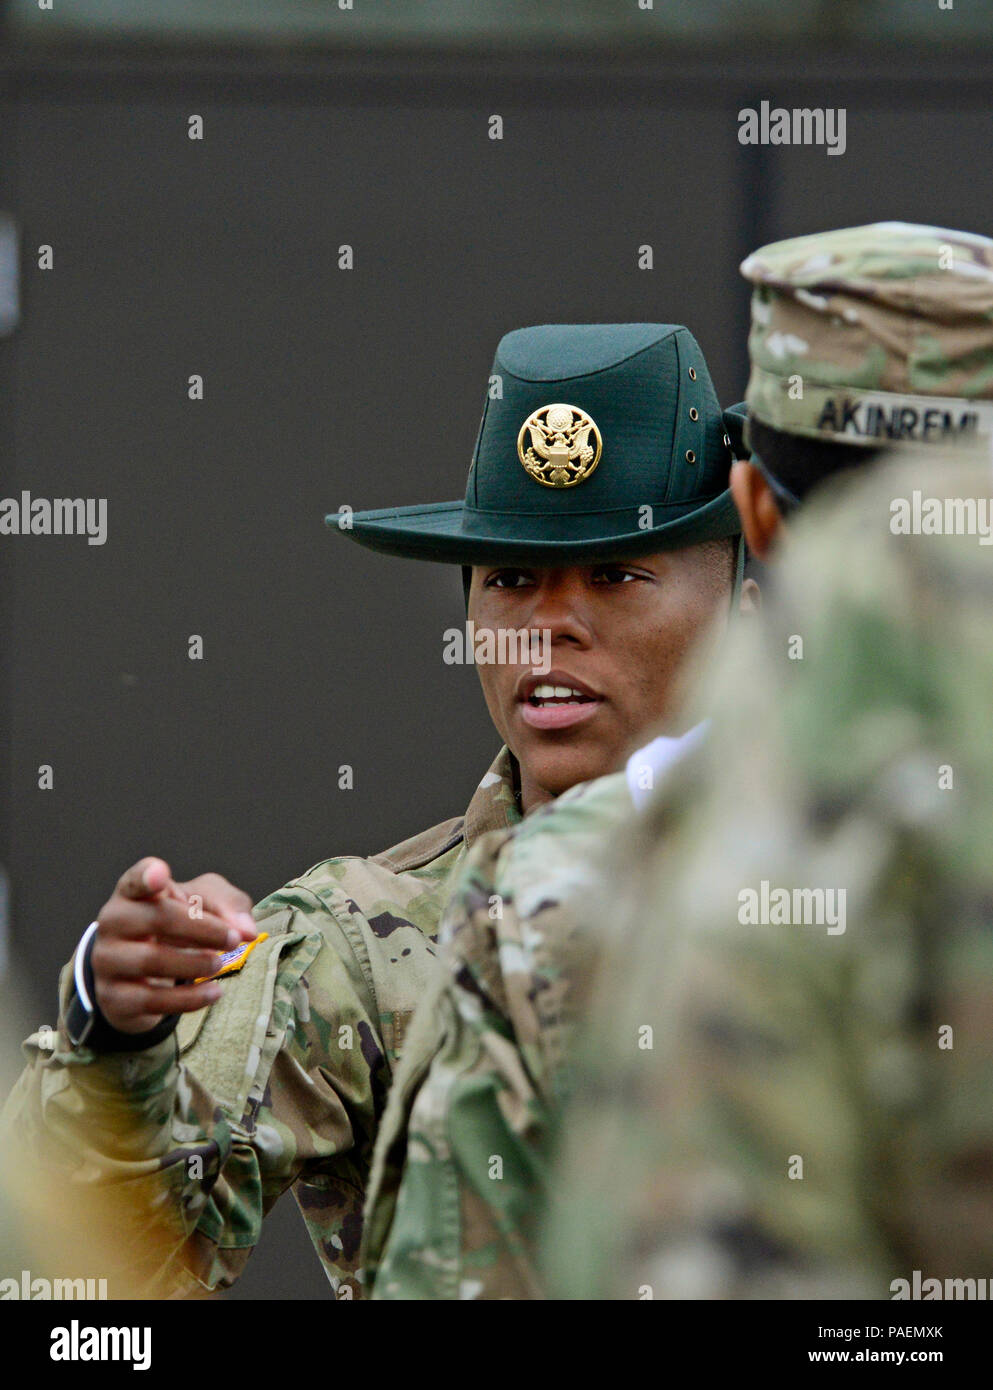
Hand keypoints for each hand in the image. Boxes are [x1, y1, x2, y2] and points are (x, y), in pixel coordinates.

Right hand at [90, 858, 256, 1033]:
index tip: (161, 875)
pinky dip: (190, 998)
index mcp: (132, 892)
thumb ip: (229, 906)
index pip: (136, 879)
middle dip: (202, 929)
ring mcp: (107, 960)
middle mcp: (113, 922)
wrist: (139, 976)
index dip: (147, 875)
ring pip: (152, 960)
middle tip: (233, 939)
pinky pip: (152, 999)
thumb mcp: (205, 904)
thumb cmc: (175, 926)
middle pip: (156, 918)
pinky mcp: (113, 997)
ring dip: (195, 964)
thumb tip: (247, 931)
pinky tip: (214, 993)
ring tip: (219, 964)